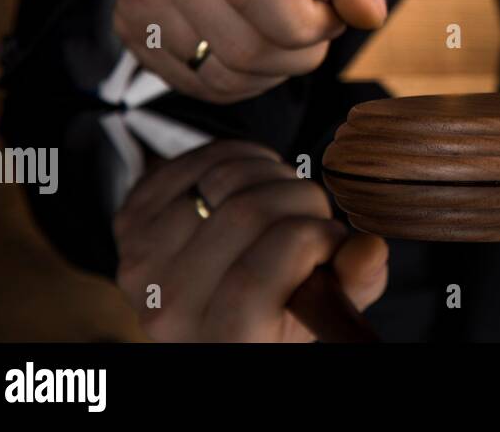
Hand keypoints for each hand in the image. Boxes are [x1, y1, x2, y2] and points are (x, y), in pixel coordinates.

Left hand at [113, 140, 388, 341]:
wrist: (208, 294)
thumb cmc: (275, 299)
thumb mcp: (321, 304)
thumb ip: (355, 283)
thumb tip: (368, 249)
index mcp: (221, 344)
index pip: (251, 284)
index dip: (306, 242)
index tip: (328, 238)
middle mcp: (168, 312)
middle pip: (244, 216)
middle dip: (301, 198)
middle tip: (311, 214)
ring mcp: (140, 263)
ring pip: (224, 178)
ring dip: (273, 172)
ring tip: (282, 198)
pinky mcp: (131, 218)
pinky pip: (201, 157)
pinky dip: (242, 156)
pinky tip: (251, 183)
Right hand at [114, 0, 386, 103]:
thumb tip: (368, 14)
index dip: (309, 22)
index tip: (330, 14)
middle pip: (245, 45)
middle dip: (297, 52)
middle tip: (309, 27)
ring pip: (224, 74)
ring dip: (271, 70)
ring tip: (280, 32)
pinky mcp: (127, 24)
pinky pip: (198, 85)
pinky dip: (238, 80)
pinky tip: (248, 43)